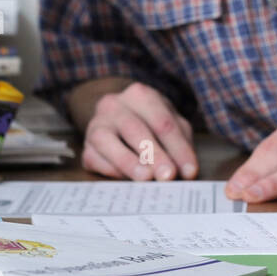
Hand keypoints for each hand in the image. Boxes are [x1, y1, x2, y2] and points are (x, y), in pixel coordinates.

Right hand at [81, 83, 197, 180]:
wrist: (114, 120)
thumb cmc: (150, 124)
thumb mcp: (170, 125)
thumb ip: (179, 145)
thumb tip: (186, 172)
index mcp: (140, 95)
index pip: (163, 122)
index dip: (178, 148)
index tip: (190, 172)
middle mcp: (114, 105)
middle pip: (135, 129)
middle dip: (154, 154)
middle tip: (168, 176)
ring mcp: (96, 124)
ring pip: (107, 140)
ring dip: (128, 162)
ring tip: (145, 178)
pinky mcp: (86, 147)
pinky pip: (94, 158)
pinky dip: (111, 170)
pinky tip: (126, 180)